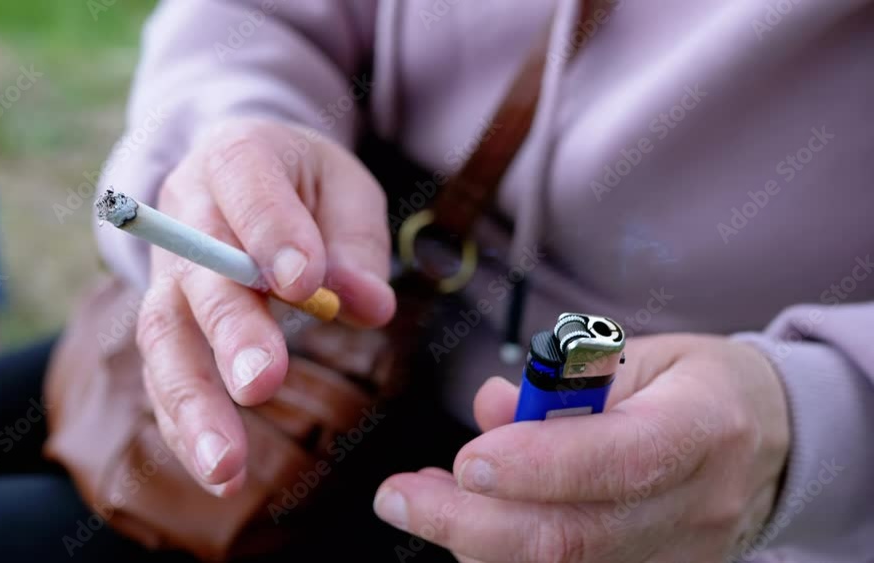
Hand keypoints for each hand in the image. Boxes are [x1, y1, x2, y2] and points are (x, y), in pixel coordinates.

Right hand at [135, 117, 394, 494]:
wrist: (244, 172)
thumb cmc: (305, 183)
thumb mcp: (346, 188)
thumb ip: (355, 242)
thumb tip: (366, 303)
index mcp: (235, 155)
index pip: (245, 184)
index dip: (270, 231)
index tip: (303, 281)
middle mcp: (184, 212)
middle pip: (198, 274)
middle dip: (230, 331)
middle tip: (262, 383)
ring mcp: (167, 270)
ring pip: (166, 336)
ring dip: (193, 403)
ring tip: (225, 465)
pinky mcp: (166, 320)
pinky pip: (164, 372)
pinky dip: (186, 423)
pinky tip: (215, 470)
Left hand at [374, 334, 790, 561]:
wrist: (771, 443)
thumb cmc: (694, 386)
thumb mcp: (637, 355)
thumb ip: (562, 382)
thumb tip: (487, 410)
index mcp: (702, 426)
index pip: (621, 459)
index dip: (539, 466)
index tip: (465, 462)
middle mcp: (695, 505)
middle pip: (576, 538)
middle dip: (471, 524)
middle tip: (397, 497)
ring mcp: (678, 556)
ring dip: (472, 540)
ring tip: (415, 498)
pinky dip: (502, 552)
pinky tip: (461, 518)